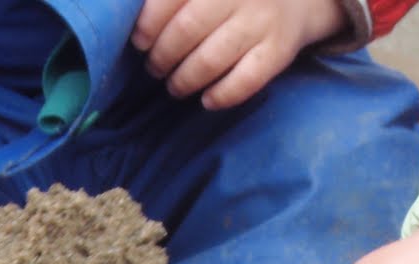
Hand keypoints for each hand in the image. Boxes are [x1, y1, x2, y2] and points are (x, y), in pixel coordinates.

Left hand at [131, 0, 346, 108]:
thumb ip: (173, 1)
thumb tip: (139, 30)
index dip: (150, 23)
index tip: (140, 41)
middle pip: (187, 30)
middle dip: (162, 56)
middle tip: (155, 68)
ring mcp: (262, 21)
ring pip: (211, 59)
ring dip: (184, 80)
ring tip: (175, 86)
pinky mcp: (279, 51)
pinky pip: (244, 82)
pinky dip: (220, 96)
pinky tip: (207, 99)